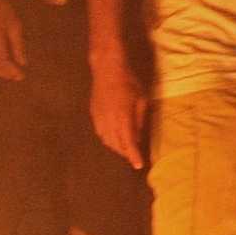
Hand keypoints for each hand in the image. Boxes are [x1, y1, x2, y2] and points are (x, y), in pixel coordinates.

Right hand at [88, 51, 147, 170]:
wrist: (107, 69)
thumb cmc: (129, 82)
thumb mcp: (141, 100)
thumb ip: (139, 120)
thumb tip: (138, 136)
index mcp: (123, 118)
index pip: (129, 144)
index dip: (134, 156)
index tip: (139, 165)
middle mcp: (109, 122)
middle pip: (117, 145)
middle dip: (126, 152)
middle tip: (134, 155)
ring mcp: (99, 119)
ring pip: (107, 141)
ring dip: (117, 147)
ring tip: (125, 147)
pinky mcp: (94, 115)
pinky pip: (101, 133)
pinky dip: (108, 139)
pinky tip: (114, 136)